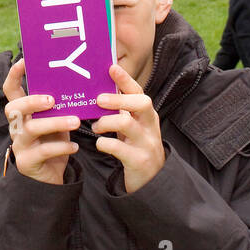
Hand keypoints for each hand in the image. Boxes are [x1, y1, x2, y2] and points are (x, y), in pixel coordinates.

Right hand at [2, 59, 78, 185]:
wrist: (50, 178)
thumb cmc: (54, 142)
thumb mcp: (57, 121)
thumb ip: (60, 106)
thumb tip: (79, 81)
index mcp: (22, 113)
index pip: (10, 90)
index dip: (13, 75)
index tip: (23, 61)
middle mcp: (16, 127)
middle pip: (13, 109)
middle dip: (32, 101)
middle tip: (52, 100)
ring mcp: (20, 145)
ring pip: (30, 129)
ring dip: (54, 123)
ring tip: (76, 121)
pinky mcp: (27, 162)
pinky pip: (42, 152)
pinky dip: (61, 147)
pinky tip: (74, 146)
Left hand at [92, 65, 164, 193]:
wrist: (152, 182)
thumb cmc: (136, 147)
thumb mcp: (134, 127)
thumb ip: (122, 111)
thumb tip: (101, 90)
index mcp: (148, 115)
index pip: (139, 92)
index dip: (126, 79)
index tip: (112, 67)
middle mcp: (150, 126)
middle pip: (141, 103)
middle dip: (118, 99)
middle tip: (98, 99)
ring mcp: (146, 143)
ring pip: (127, 123)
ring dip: (106, 121)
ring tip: (96, 126)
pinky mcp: (139, 161)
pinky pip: (120, 148)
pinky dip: (105, 144)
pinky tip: (100, 144)